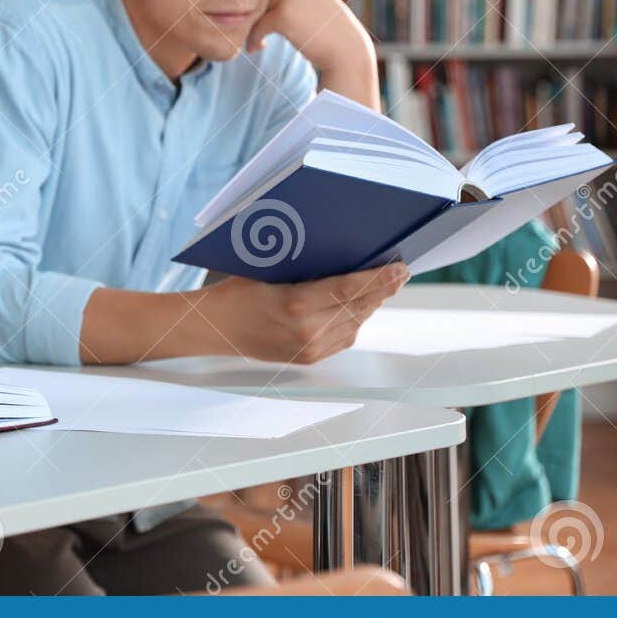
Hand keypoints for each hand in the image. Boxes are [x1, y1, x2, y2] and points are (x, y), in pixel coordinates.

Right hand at [202, 263, 407, 363]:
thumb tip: (346, 259)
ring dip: (369, 305)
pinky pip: (344, 338)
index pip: (348, 289)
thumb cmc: (237, 292)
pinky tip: (357, 308)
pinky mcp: (310, 358)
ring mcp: (310, 348)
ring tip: (380, 288)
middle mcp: (307, 330)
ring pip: (355, 324)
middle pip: (358, 307)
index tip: (400, 268)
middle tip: (399, 274)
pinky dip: (354, 320)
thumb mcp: (268, 271)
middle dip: (381, 290)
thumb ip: (307, 270)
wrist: (216, 328)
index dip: (378, 279)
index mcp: (295, 303)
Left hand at [245, 0, 376, 104]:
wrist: (345, 46)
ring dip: (253, 26)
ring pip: (254, 10)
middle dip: (253, 12)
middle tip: (258, 29)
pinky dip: (254, 39)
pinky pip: (256, 27)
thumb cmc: (320, 21)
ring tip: (261, 38)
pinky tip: (259, 47)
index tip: (261, 13)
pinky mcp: (282, 13)